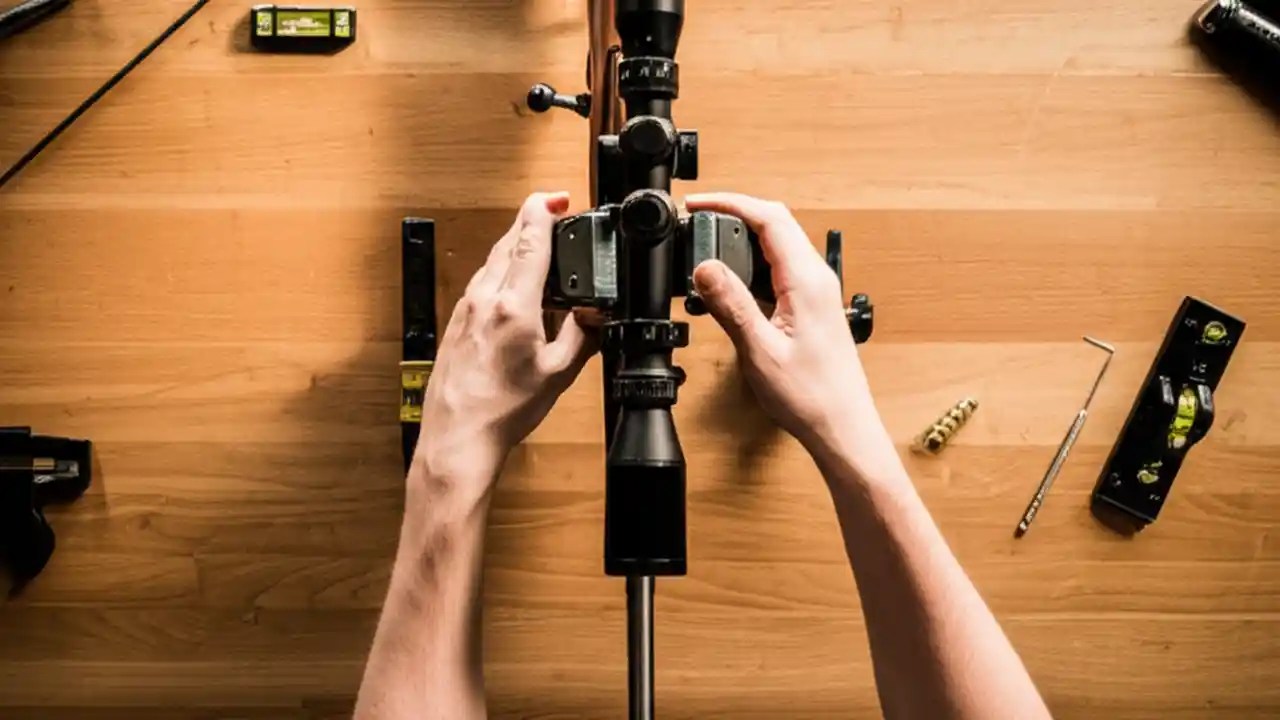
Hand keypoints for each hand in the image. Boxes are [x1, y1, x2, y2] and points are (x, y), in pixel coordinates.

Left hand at [414, 192, 597, 482]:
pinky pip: (482, 282)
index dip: (545, 209)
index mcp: (513, 305)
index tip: (559, 197)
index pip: (529, 238)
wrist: (458, 436)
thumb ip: (583, 336)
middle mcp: (484, 299)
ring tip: (542, 254)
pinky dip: (503, 274)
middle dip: (533, 223)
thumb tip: (597, 317)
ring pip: (493, 260)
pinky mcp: (456, 321)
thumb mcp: (559, 372)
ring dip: (517, 248)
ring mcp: (465, 308)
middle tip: (557, 215)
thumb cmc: (502, 410)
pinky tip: (517, 293)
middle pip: (508, 241)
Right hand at [686, 193, 884, 462]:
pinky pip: (780, 270)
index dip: (729, 202)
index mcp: (806, 280)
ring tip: (706, 252)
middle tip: (695, 222)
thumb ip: (730, 304)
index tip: (696, 204)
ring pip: (777, 247)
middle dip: (733, 215)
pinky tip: (730, 286)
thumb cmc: (810, 396)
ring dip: (742, 242)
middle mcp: (816, 278)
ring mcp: (816, 291)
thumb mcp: (759, 349)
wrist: (842, 426)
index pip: (768, 217)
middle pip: (774, 224)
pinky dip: (752, 266)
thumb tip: (704, 266)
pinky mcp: (812, 306)